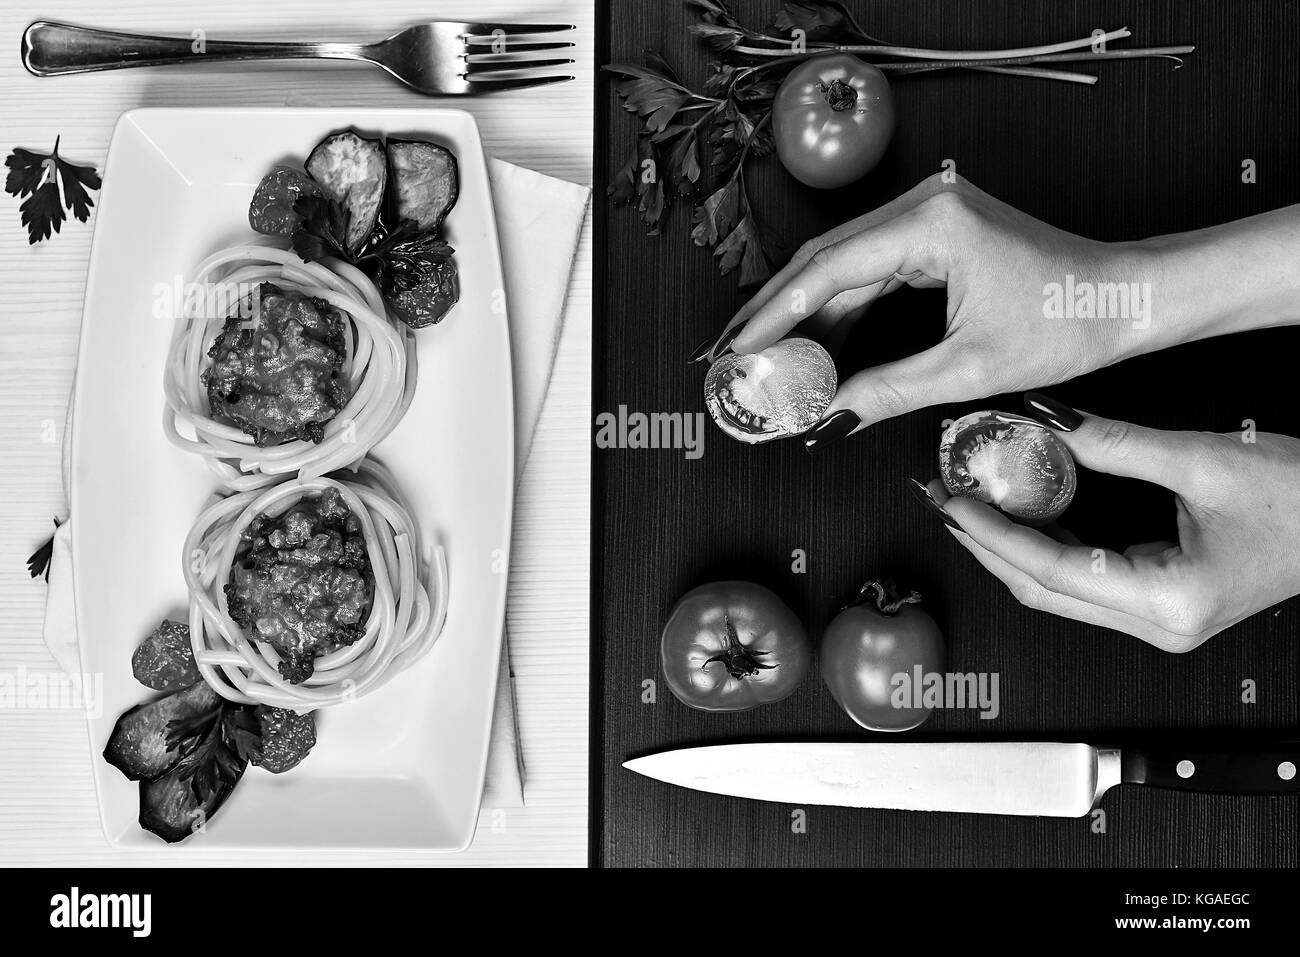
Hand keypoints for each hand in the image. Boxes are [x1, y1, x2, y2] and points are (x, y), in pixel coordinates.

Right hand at [693, 173, 1164, 448]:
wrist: (1128, 297)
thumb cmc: (1071, 320)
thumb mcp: (971, 367)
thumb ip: (888, 390)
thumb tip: (826, 420)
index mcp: (930, 224)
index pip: (826, 271)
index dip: (771, 318)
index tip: (733, 354)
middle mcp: (923, 205)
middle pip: (822, 263)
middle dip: (771, 316)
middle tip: (726, 360)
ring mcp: (927, 216)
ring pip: (841, 269)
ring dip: (801, 317)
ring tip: (759, 363)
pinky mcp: (934, 233)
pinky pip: (869, 273)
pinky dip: (838, 313)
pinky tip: (812, 349)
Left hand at [924, 394, 1299, 651]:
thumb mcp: (1205, 459)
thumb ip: (1115, 445)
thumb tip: (1046, 422)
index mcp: (1169, 601)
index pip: (1051, 570)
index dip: (991, 535)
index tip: (952, 502)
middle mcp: (1158, 626)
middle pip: (1041, 590)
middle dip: (982, 544)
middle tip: (940, 499)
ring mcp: (1157, 622)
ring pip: (1055, 590)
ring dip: (1005, 546)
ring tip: (964, 504)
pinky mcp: (1157, 604)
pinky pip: (1081, 581)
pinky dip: (1041, 547)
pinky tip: (1015, 516)